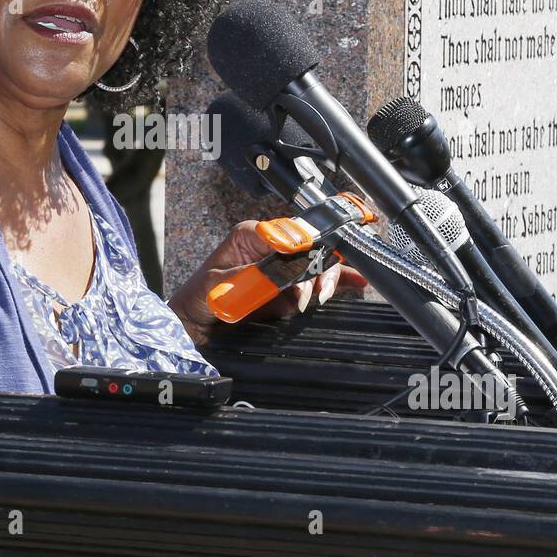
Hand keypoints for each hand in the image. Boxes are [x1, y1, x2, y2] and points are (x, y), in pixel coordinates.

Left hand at [168, 220, 368, 343]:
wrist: (198, 325)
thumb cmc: (201, 297)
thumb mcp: (220, 284)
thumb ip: (251, 273)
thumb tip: (281, 261)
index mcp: (252, 236)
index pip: (289, 231)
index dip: (308, 240)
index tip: (317, 254)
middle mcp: (272, 247)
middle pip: (310, 245)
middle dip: (320, 265)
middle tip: (317, 291)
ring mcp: (284, 266)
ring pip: (319, 262)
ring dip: (326, 279)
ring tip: (320, 297)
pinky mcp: (291, 286)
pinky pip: (319, 279)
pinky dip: (339, 281)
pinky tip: (358, 283)